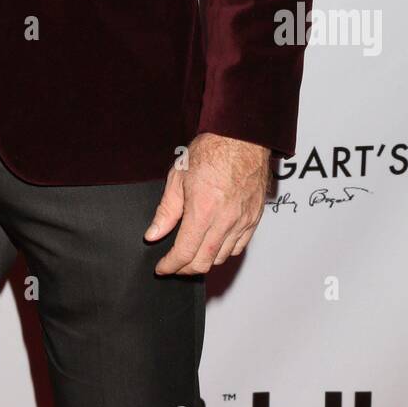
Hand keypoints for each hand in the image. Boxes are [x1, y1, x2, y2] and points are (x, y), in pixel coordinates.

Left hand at [144, 132, 270, 274]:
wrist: (241, 138)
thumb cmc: (210, 151)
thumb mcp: (178, 177)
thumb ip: (166, 211)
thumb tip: (153, 234)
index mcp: (203, 210)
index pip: (184, 253)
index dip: (170, 265)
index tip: (162, 268)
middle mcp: (225, 220)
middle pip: (204, 262)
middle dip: (185, 269)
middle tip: (174, 264)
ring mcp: (242, 221)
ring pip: (222, 258)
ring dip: (204, 261)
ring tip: (192, 254)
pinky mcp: (254, 219)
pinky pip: (239, 247)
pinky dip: (224, 252)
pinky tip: (213, 245)